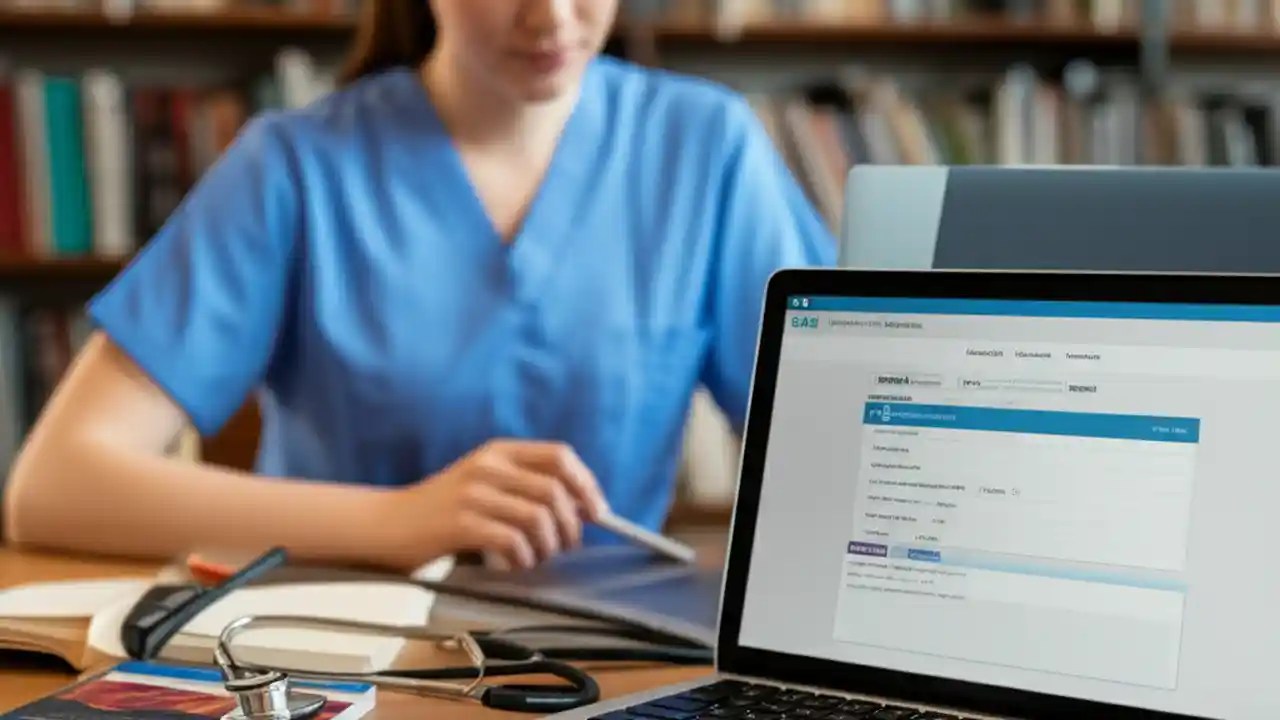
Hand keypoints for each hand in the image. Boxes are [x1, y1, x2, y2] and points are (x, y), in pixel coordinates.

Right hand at [389, 440, 609, 570]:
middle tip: (566, 546)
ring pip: (539, 518)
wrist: (387, 525)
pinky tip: (515, 564)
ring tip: (537, 557)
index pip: (560, 456)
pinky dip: (524, 558)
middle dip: (571, 524)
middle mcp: (488, 465)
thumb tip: (582, 508)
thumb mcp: (485, 482)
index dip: (586, 484)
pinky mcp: (460, 522)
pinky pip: (513, 541)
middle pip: (555, 490)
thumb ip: (526, 486)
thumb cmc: (442, 510)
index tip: (596, 511)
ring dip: (548, 546)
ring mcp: (474, 493)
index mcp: (499, 451)